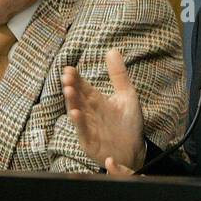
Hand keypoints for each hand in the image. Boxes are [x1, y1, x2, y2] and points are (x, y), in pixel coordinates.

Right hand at [62, 48, 145, 171]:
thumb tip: (112, 50)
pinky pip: (83, 131)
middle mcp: (89, 113)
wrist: (134, 151)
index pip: (83, 87)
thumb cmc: (128, 124)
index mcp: (96, 101)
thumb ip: (118, 75)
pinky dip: (79, 123)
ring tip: (68, 90)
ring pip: (77, 113)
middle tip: (67, 77)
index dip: (76, 78)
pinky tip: (75, 113)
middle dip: (72, 88)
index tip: (69, 69)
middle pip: (78, 98)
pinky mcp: (90, 142)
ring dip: (72, 102)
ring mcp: (88, 127)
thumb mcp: (126, 95)